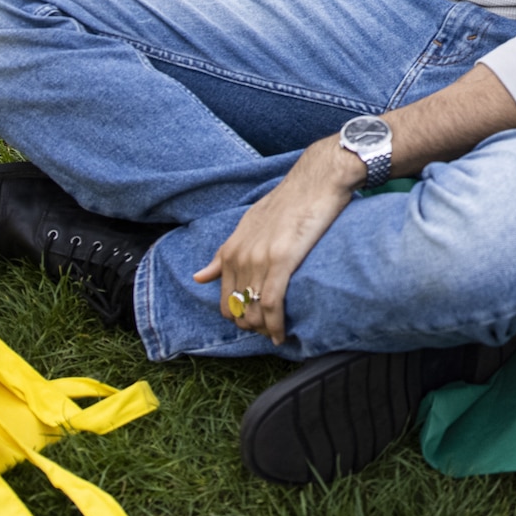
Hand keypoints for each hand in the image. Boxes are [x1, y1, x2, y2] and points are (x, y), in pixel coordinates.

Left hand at [192, 139, 360, 344]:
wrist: (317, 180)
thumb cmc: (289, 200)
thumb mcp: (249, 224)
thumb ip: (224, 252)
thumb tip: (198, 277)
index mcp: (232, 249)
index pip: (225, 298)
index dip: (237, 316)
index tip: (254, 323)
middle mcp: (241, 256)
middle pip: (239, 308)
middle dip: (252, 326)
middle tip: (268, 333)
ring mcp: (260, 259)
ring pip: (255, 310)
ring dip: (265, 329)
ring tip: (277, 335)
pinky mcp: (282, 260)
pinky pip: (273, 304)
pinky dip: (276, 325)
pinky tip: (282, 334)